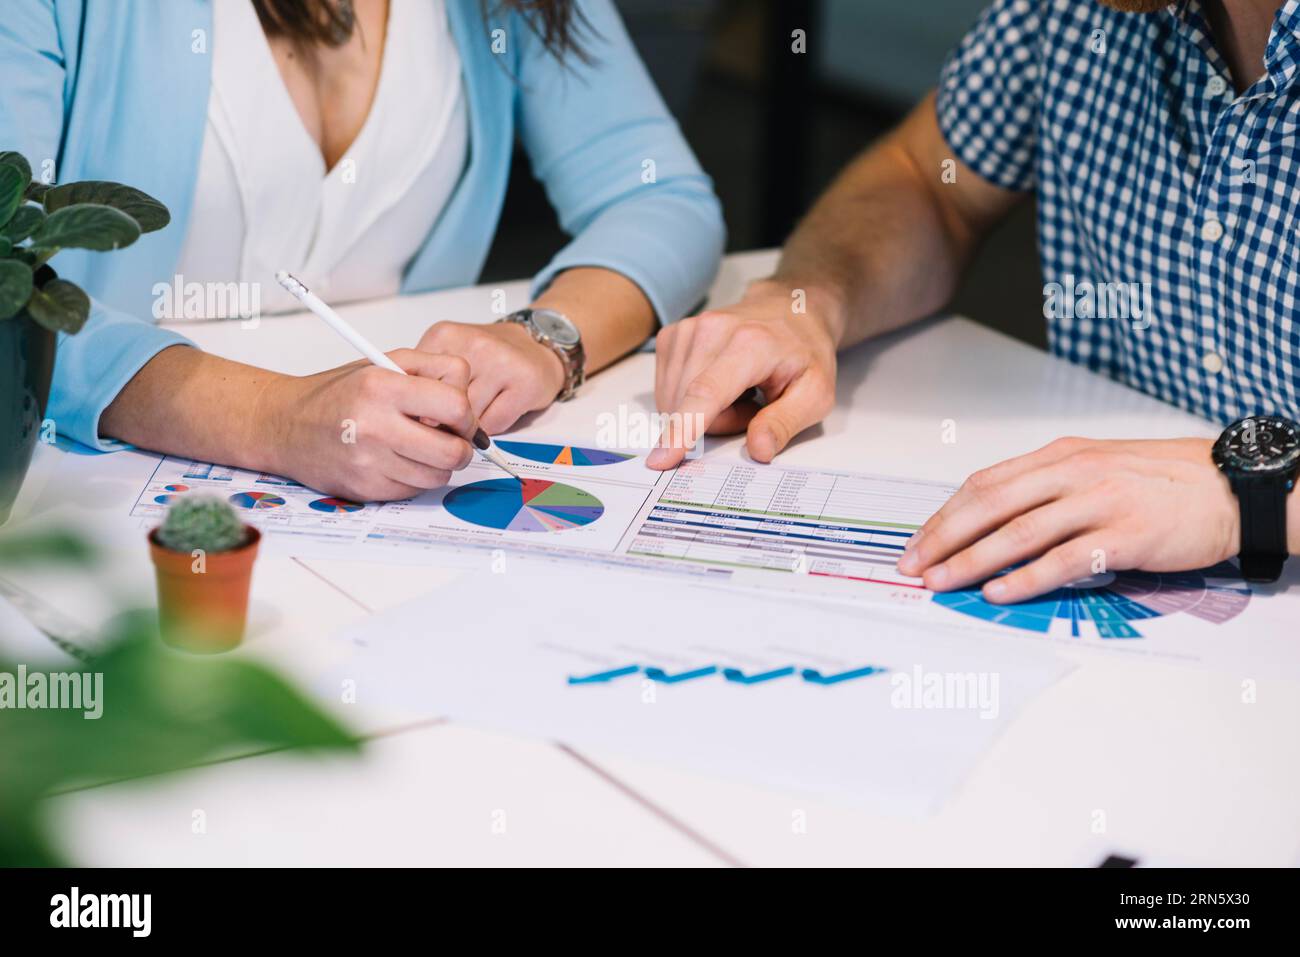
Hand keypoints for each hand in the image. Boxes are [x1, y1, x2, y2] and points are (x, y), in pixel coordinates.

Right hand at [257, 349, 476, 501]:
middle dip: (460, 447)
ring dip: (437, 465)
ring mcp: (370, 463)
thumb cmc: (339, 393)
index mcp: (383, 387)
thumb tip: (468, 403)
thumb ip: (433, 371)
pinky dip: (414, 478)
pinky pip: (413, 491)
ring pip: (438, 477)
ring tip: (418, 447)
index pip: (456, 406)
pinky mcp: (365, 489)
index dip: (466, 414)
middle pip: (453, 452)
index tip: (458, 416)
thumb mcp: (383, 363)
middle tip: (449, 438)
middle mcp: (375, 426)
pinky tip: (396, 460)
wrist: (284, 424)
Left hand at [417, 321, 564, 433]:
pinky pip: (495, 424)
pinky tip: (498, 409)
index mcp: (445, 336)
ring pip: (469, 418)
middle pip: (443, 404)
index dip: (422, 406)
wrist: (538, 345)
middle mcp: (474, 344)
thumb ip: (426, 381)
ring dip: (471, 425)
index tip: (430, 410)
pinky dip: (493, 427)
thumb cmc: (489, 356)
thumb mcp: (447, 356)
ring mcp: (502, 362)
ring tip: (482, 407)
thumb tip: (418, 421)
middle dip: (449, 418)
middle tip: (459, 412)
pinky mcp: (525, 383)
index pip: (418, 387)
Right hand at [646, 279, 839, 468]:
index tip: (662, 458)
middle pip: (690, 405)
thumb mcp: (816, 394)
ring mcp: (687, 330)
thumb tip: (759, 450)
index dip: (683, 427)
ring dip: (706, 411)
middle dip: (720, 422)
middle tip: (754, 404)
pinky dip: (690, 397)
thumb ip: (785, 423)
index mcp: (751, 343)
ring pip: (674, 401)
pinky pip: (667, 389)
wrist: (789, 310)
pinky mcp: (672, 336)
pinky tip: (717, 382)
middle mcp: (711, 330)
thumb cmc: (803, 352)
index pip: (707, 392)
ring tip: (739, 391)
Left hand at [896, 437, 1239, 602]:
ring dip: (972, 560)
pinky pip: (1063, 560)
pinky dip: (1024, 578)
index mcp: (1059, 455)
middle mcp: (1073, 472)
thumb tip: (995, 520)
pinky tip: (997, 592)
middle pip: (989, 505)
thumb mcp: (1096, 466)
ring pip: (1018, 533)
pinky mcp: (1124, 534)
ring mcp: (1098, 501)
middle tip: (913, 566)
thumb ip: (1048, 488)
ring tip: (941, 582)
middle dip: (943, 538)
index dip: (946, 515)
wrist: (1233, 485)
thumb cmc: (1163, 480)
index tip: (918, 543)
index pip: (985, 484)